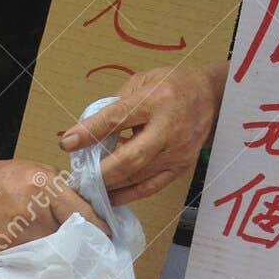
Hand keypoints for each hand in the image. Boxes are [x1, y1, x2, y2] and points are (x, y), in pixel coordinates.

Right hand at [0, 157, 104, 253]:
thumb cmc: (1, 180)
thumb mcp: (36, 171)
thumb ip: (62, 190)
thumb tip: (88, 207)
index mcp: (44, 186)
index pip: (82, 214)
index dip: (98, 230)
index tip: (108, 238)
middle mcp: (34, 212)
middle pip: (70, 240)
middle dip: (79, 246)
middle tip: (88, 251)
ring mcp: (20, 236)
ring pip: (53, 256)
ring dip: (60, 257)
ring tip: (62, 255)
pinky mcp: (8, 254)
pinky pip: (33, 263)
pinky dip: (39, 263)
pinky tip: (39, 259)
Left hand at [60, 63, 225, 205]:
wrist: (211, 97)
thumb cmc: (171, 86)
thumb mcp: (143, 82)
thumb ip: (117, 105)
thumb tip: (88, 131)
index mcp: (156, 99)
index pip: (117, 118)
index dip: (90, 132)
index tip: (67, 142)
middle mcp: (169, 127)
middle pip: (129, 158)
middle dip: (100, 172)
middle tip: (78, 179)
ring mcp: (177, 151)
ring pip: (138, 176)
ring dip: (110, 185)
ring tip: (88, 187)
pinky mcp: (180, 167)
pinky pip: (150, 187)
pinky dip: (127, 194)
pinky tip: (110, 196)